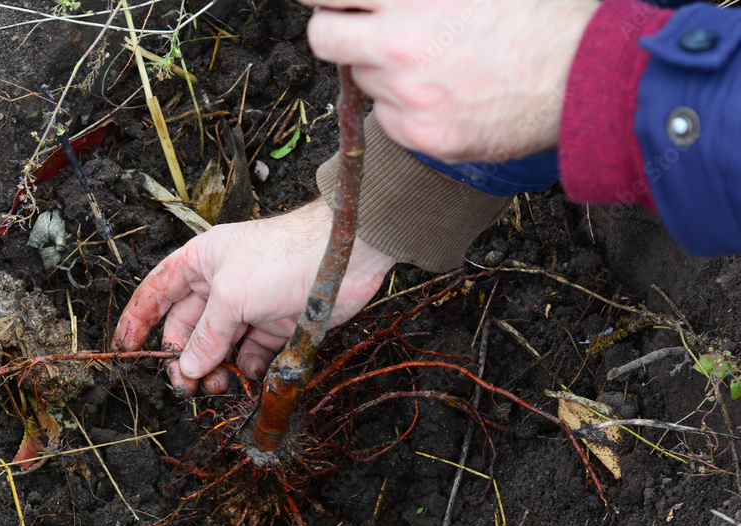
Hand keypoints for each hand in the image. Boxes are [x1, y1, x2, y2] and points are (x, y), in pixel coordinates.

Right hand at [113, 199, 394, 396]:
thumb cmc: (281, 258)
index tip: (125, 348)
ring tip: (215, 388)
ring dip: (212, 368)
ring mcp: (249, 305)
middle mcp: (221, 284)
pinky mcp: (276, 324)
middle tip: (184, 386)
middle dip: (182, 356)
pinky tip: (243, 379)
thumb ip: (206, 335)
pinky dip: (244, 369)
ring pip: (218, 345)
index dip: (137, 319)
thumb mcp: (231, 297)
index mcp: (200, 263)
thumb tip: (188, 367)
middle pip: (187, 327)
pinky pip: (250, 353)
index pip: (157, 292)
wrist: (343, 256)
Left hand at [301, 0, 598, 162]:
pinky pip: (387, 118)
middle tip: (361, 29)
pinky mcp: (419, 135)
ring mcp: (406, 93)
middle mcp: (399, 42)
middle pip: (322, 38)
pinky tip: (444, 94)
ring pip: (360, 80)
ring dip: (379, 69)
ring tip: (429, 61)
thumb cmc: (537, 13)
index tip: (332, 1)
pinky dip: (404, 107)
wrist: (581, 76)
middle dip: (336, 30)